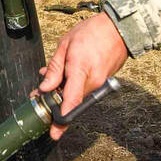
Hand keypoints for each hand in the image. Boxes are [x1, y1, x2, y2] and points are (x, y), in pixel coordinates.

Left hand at [35, 13, 128, 140]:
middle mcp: (93, 81)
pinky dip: (74, 86)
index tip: (55, 132)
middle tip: (40, 94)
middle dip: (54, 101)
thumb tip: (45, 88)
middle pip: (71, 101)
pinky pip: (85, 90)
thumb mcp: (66, 44)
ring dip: (64, 91)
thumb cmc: (92, 32)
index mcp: (80, 69)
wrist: (120, 28)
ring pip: (77, 96)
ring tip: (54, 77)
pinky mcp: (104, 84)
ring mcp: (100, 84)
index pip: (72, 99)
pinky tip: (68, 74)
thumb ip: (55, 68)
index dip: (62, 118)